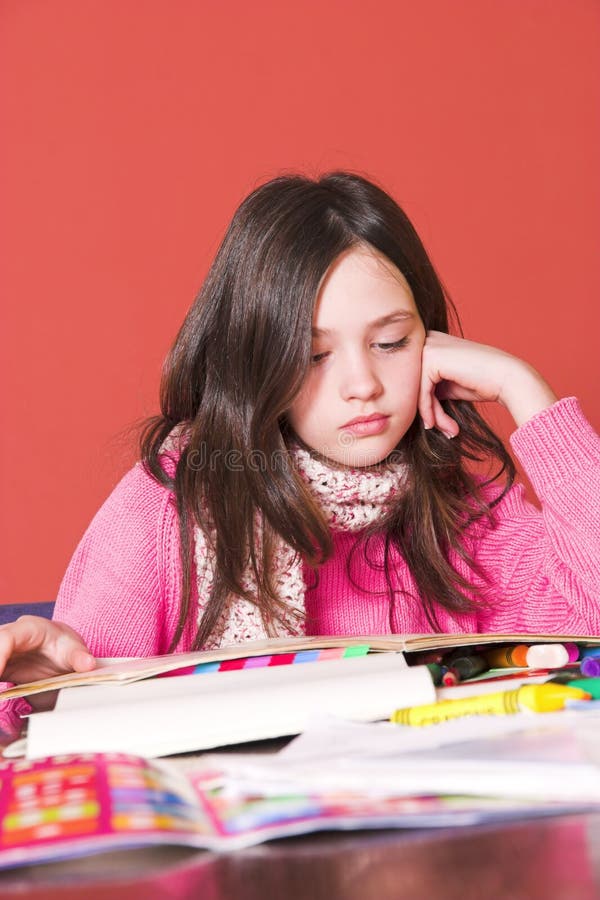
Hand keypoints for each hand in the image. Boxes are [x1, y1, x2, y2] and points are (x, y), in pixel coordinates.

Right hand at [0, 616, 95, 686]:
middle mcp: (10, 636)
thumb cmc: (64, 645)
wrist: (60, 649)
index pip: (7, 637)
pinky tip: (0, 696)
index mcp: (28, 628)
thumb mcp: (75, 649)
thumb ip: (80, 656)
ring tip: (0, 693)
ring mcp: (1, 651)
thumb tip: (89, 665)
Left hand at [418, 331, 557, 435]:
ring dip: (431, 415)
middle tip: (446, 430)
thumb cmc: (481, 382)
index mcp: (430, 341)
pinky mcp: (431, 358)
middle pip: (413, 384)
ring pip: (416, 390)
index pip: (415, 378)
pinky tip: (439, 424)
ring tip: (449, 430)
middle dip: (428, 411)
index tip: (438, 424)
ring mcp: (428, 346)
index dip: (425, 404)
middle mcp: (427, 339)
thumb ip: (428, 387)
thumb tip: (406, 404)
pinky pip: (421, 392)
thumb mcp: (447, 385)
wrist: (507, 378)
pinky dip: (429, 412)